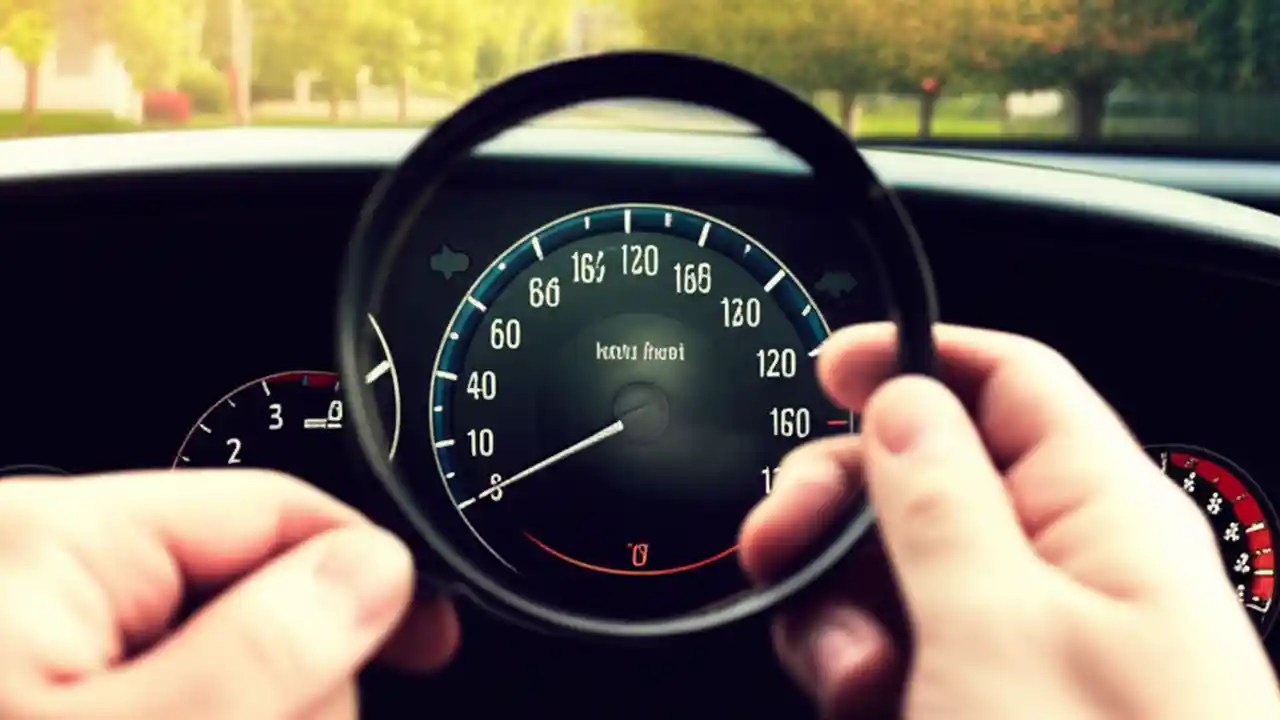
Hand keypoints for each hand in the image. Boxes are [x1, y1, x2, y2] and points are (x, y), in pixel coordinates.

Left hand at [0, 469, 458, 718]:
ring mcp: (49, 640)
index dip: (368, 572)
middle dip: (298, 676)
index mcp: (55, 542)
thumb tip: (374, 572)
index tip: (429, 638)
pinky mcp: (54, 684)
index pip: (271, 508)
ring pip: (229, 652)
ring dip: (267, 704)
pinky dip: (215, 709)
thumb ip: (259, 652)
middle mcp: (48, 572)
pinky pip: (180, 684)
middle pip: (257, 589)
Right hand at [741, 323, 1279, 718]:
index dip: (917, 358)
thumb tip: (899, 400)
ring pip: (905, 567)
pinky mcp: (988, 704)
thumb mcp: (998, 633)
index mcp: (1103, 521)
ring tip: (846, 670)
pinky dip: (862, 665)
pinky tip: (860, 704)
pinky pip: (906, 647)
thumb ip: (940, 501)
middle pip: (938, 473)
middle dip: (849, 497)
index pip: (1012, 382)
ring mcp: (1025, 645)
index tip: (827, 367)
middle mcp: (1071, 573)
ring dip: (845, 602)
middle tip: (783, 535)